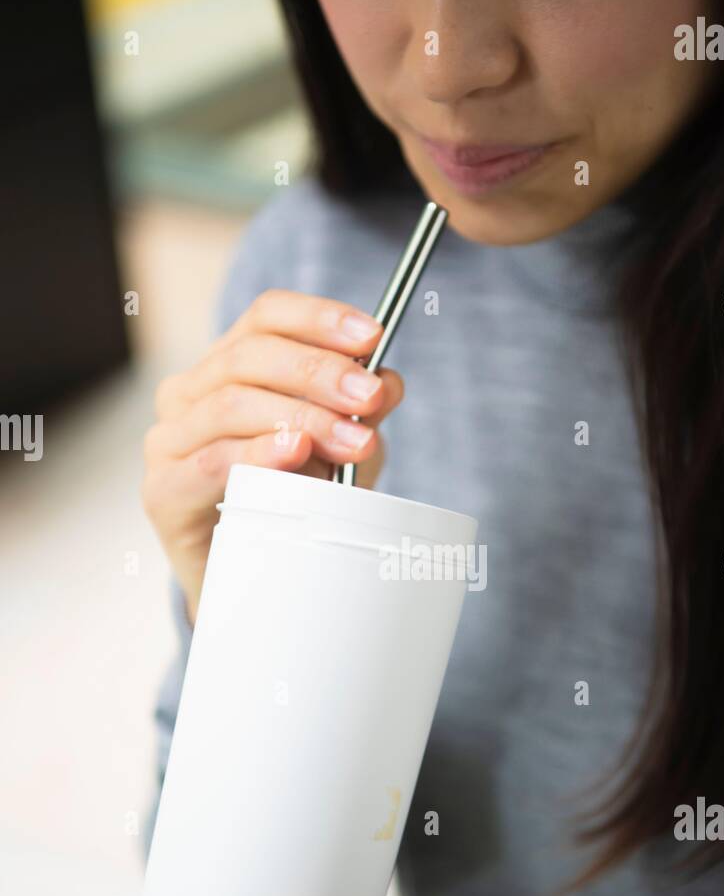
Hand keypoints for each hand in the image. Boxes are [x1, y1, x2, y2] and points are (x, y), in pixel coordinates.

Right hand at [141, 291, 404, 623]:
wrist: (250, 579)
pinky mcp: (162, 492)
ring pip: (231, 403)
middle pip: (250, 355)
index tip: (372, 336)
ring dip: (301, 417)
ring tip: (352, 440)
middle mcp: (188, 393)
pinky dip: (257, 452)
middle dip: (319, 372)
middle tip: (370, 395)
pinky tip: (295, 452)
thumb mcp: (340, 446)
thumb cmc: (291, 501)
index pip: (266, 316)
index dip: (318, 318)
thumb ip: (359, 410)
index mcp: (227, 366)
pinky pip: (210, 461)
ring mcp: (168, 440)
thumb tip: (388, 381)